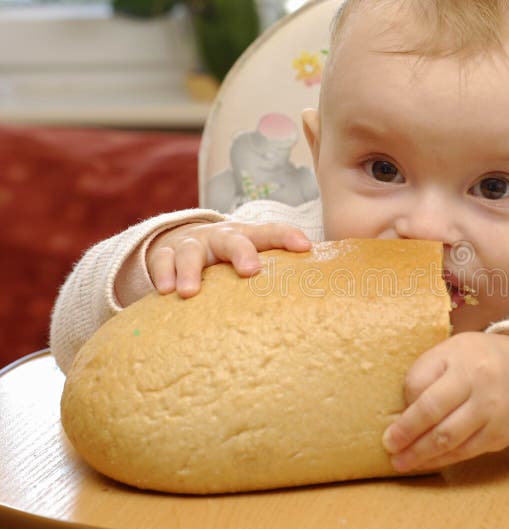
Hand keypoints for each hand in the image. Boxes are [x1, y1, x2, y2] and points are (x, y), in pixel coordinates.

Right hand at [147, 221, 311, 297]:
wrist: (186, 241)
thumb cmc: (232, 257)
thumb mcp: (254, 257)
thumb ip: (280, 272)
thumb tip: (323, 289)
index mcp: (248, 236)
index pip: (272, 233)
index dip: (288, 237)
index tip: (305, 247)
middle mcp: (222, 237)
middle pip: (234, 239)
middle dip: (242, 253)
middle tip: (250, 271)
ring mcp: (192, 244)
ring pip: (190, 251)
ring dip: (191, 271)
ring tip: (189, 293)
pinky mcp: (166, 254)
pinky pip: (161, 262)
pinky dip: (163, 274)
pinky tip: (166, 292)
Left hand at [382, 332, 508, 471]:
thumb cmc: (482, 360)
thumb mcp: (454, 350)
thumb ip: (428, 371)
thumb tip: (403, 409)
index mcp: (461, 358)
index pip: (421, 383)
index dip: (403, 403)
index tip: (389, 417)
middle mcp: (478, 384)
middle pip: (433, 413)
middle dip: (406, 433)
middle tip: (389, 445)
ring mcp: (492, 412)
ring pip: (448, 439)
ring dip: (420, 454)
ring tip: (400, 462)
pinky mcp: (499, 435)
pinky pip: (464, 452)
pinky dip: (442, 460)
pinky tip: (426, 462)